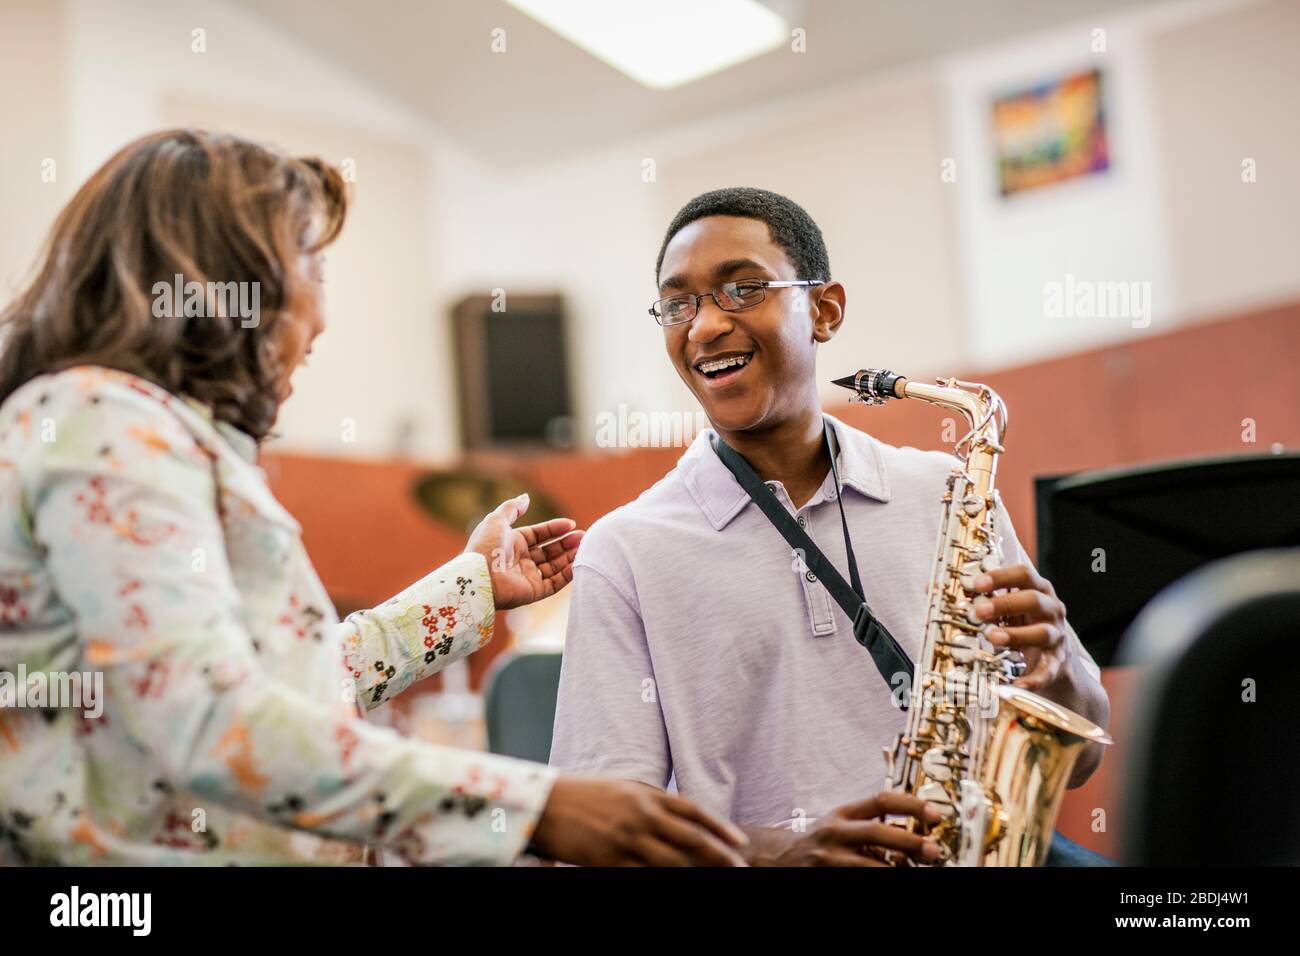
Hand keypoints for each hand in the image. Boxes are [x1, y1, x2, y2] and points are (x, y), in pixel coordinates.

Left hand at [465, 493, 583, 609]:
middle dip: (566, 543)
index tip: (571, 524)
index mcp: (512, 543)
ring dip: (569, 557)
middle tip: (583, 536)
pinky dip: (567, 575)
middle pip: (549, 551)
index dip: (554, 529)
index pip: (538, 535)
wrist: (478, 577)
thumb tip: (526, 497)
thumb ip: (513, 508)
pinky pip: (554, 583)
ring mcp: (527, 577)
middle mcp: (520, 560)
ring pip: (554, 566)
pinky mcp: (533, 592)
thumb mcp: (496, 520)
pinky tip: (578, 564)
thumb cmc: (484, 547)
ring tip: (584, 548)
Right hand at [530, 777, 748, 866]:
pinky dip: (662, 882)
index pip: (693, 811)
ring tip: (715, 880)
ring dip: (696, 873)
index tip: (741, 843)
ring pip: (673, 862)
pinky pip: (644, 876)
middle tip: (741, 869)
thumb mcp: (623, 788)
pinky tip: (676, 884)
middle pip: (690, 839)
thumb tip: (683, 817)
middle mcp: (641, 815)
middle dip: (720, 856)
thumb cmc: (585, 795)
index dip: (720, 828)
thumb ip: (652, 800)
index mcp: (646, 795)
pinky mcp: (610, 860)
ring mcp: (627, 839)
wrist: (545, 804)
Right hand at [768, 793, 941, 866]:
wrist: (780, 859)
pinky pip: (858, 880)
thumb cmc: (820, 842)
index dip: (911, 805)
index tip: (936, 814)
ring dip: (897, 870)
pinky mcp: (826, 878)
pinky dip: (878, 880)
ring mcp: (829, 859)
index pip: (881, 801)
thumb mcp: (841, 824)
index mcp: (843, 814)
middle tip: (933, 850)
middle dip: (909, 841)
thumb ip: (871, 825)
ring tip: (915, 872)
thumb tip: (917, 835)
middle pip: (876, 831)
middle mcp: (835, 833)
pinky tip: (894, 878)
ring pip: (869, 865)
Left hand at [972, 564, 1071, 691]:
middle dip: (1004, 604)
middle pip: (1034, 600)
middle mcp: (1051, 611)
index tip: (977, 583)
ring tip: (991, 637)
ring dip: (1016, 634)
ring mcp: (1056, 637)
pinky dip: (1033, 678)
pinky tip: (1015, 683)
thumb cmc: (1025, 626)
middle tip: (977, 611)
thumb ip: (985, 599)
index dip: (1001, 576)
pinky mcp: (1057, 664)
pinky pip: (1047, 671)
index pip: (1024, 574)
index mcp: (1039, 590)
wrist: (1055, 661)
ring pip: (1042, 632)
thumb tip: (940, 591)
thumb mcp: (1008, 609)